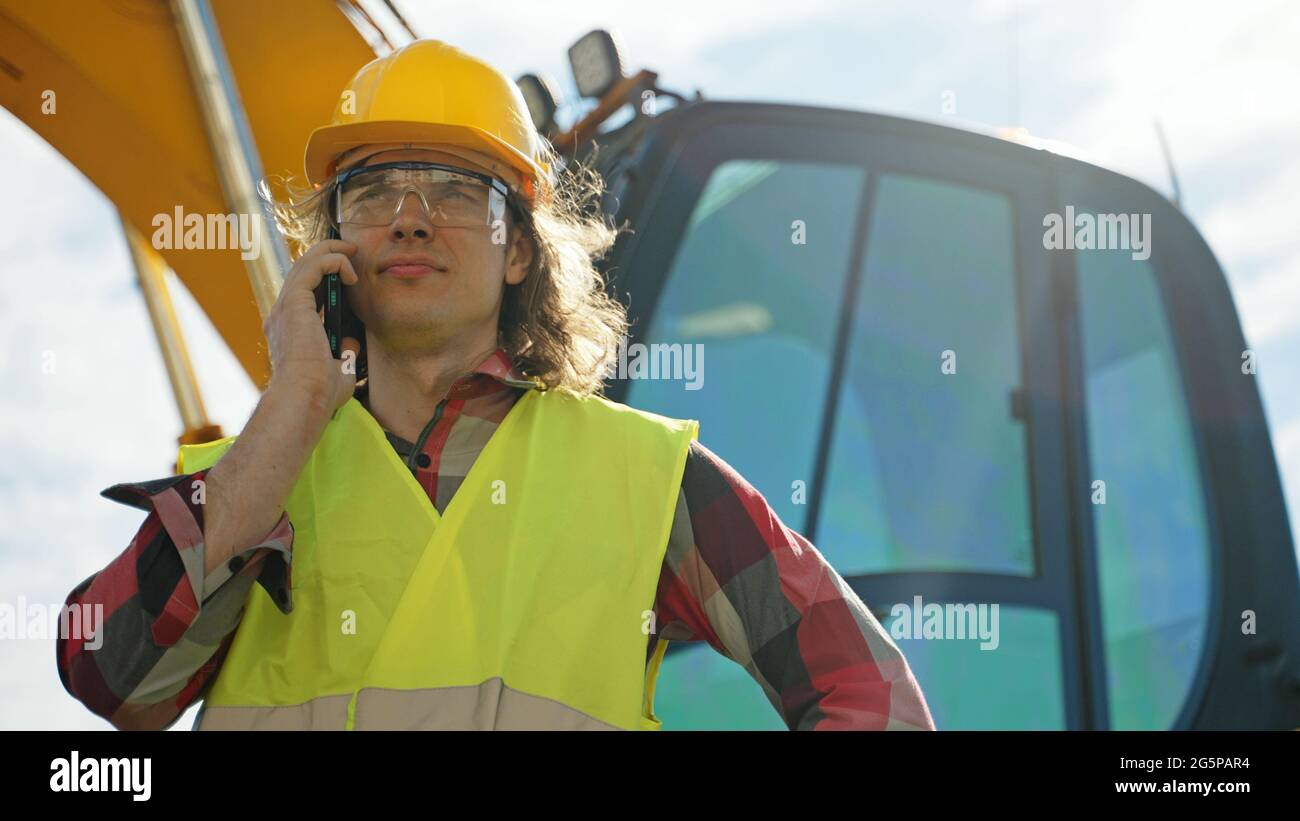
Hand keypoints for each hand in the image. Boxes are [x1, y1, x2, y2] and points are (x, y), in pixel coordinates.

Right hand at [264, 239, 362, 409]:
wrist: (305, 397)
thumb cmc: (320, 392)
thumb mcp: (338, 369)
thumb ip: (343, 353)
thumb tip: (351, 342)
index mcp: (290, 330)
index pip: (303, 292)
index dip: (323, 276)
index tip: (348, 275)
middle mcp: (282, 316)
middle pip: (301, 271)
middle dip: (326, 255)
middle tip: (351, 251)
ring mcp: (285, 308)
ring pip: (304, 264)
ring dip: (329, 252)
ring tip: (351, 250)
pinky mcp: (294, 303)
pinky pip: (311, 268)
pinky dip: (331, 262)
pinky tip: (349, 272)